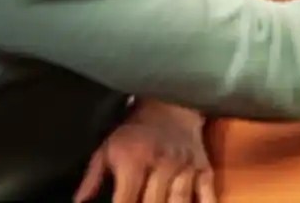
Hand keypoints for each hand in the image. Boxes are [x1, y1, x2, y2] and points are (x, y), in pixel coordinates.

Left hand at [74, 101, 213, 202]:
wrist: (171, 106)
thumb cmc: (134, 132)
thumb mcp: (107, 148)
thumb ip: (92, 178)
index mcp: (134, 161)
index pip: (126, 200)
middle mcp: (162, 165)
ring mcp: (185, 167)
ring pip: (180, 201)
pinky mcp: (203, 169)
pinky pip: (207, 194)